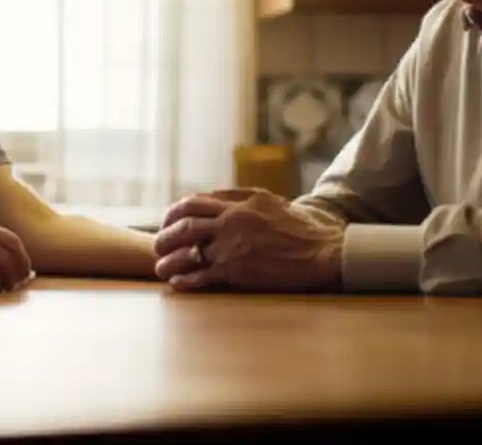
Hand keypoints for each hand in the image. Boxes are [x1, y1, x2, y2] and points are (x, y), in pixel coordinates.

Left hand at [153, 188, 344, 291]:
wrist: (323, 253)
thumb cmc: (300, 228)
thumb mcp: (270, 201)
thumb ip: (241, 197)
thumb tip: (213, 197)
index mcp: (239, 203)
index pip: (194, 202)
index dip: (174, 212)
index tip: (168, 221)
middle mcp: (232, 222)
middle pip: (184, 225)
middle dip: (164, 235)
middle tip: (157, 245)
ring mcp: (233, 247)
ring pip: (188, 251)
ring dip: (169, 260)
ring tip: (160, 268)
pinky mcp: (238, 272)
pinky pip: (202, 276)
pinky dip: (186, 280)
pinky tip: (177, 284)